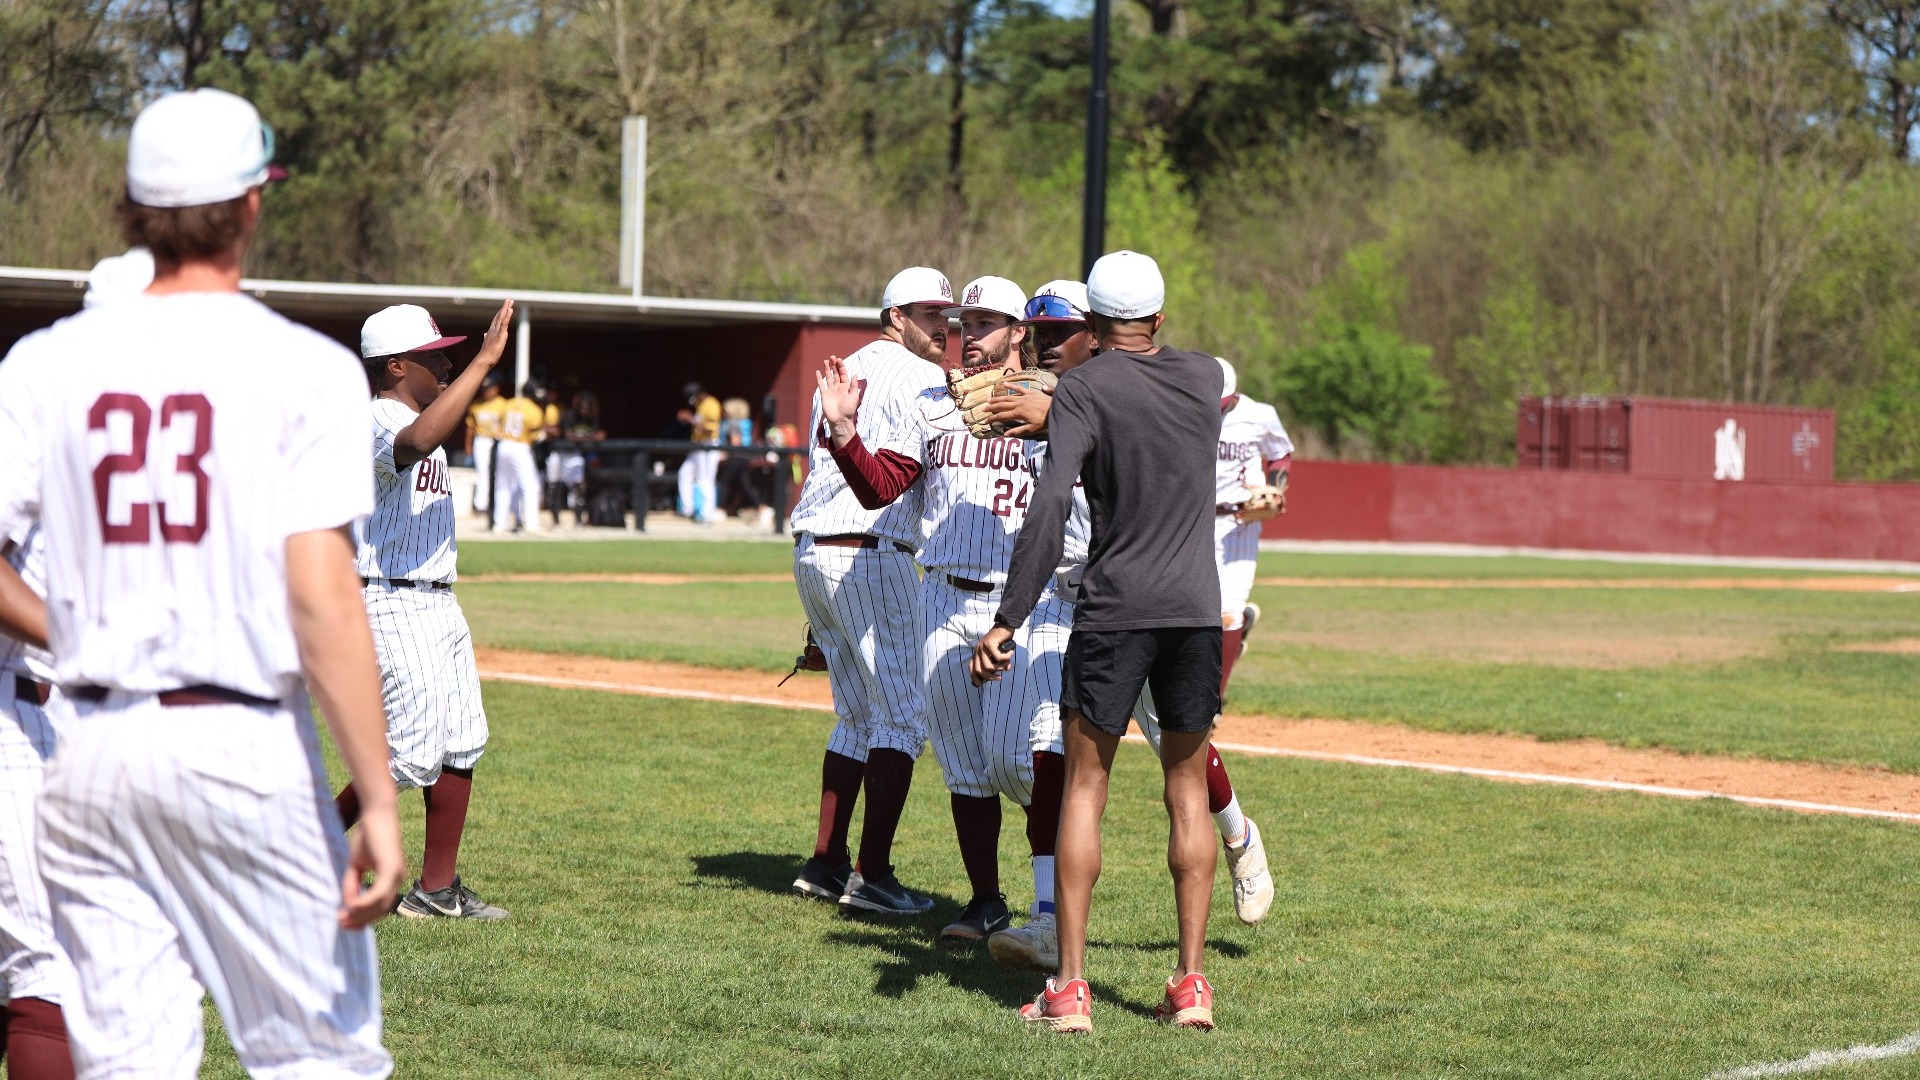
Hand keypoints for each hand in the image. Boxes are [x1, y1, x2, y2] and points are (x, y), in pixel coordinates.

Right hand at [339, 801, 405, 929]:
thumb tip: (348, 903)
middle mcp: (397, 879)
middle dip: (361, 920)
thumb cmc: (367, 836)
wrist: (377, 813)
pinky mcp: (391, 869)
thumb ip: (353, 883)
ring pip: (380, 905)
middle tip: (342, 926)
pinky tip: (350, 904)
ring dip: (360, 914)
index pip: (381, 907)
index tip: (347, 924)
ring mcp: (396, 875)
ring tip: (342, 918)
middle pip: (381, 910)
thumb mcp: (356, 864)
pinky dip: (363, 902)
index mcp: (392, 879)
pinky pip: (378, 894)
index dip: (365, 918)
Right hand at [474, 299, 514, 368]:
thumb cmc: (486, 354)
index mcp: (491, 332)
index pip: (496, 320)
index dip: (500, 312)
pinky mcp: (500, 335)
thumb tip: (485, 334)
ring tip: (510, 301)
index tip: (504, 306)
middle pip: (499, 316)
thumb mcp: (487, 344)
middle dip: (504, 307)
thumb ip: (486, 337)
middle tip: (508, 299)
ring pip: (501, 317)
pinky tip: (510, 310)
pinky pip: (504, 323)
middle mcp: (493, 329)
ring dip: (506, 308)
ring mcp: (496, 331)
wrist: (484, 359)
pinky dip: (507, 316)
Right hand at [817, 355, 861, 425]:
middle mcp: (838, 387)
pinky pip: (821, 385)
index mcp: (846, 387)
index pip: (843, 374)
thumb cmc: (848, 409)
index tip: (839, 359)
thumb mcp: (854, 396)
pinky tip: (818, 372)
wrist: (840, 420)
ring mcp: (831, 390)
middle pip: (835, 374)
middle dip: (834, 365)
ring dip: (827, 369)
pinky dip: (819, 378)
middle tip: (832, 357)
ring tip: (826, 361)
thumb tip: (855, 373)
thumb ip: (853, 385)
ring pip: (828, 377)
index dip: (841, 366)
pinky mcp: (824, 394)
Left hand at [970, 625, 1015, 685]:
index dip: (974, 678)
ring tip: (1007, 663)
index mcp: (977, 653)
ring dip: (1000, 668)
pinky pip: (998, 658)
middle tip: (999, 677)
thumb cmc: (1002, 641)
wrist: (1005, 625)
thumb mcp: (999, 654)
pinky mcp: (989, 643)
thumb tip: (1004, 672)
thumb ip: (999, 663)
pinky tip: (1011, 653)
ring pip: (989, 666)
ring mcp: (982, 647)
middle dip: (990, 677)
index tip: (980, 684)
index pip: (971, 668)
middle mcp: (977, 650)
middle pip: (980, 671)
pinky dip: (1006, 658)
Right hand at [979, 380, 1052, 437]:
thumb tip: (1005, 434)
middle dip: (992, 408)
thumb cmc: (1044, 421)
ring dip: (997, 398)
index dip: (993, 418)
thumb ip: (1018, 431)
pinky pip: (1019, 388)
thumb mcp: (1032, 429)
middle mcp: (1019, 403)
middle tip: (983, 409)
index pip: (1002, 416)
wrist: (1056, 408)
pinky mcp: (1030, 393)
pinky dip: (1011, 385)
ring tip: (989, 399)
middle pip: (1002, 405)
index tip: (985, 421)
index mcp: (1018, 413)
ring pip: (1007, 397)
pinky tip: (1004, 383)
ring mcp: (1024, 397)